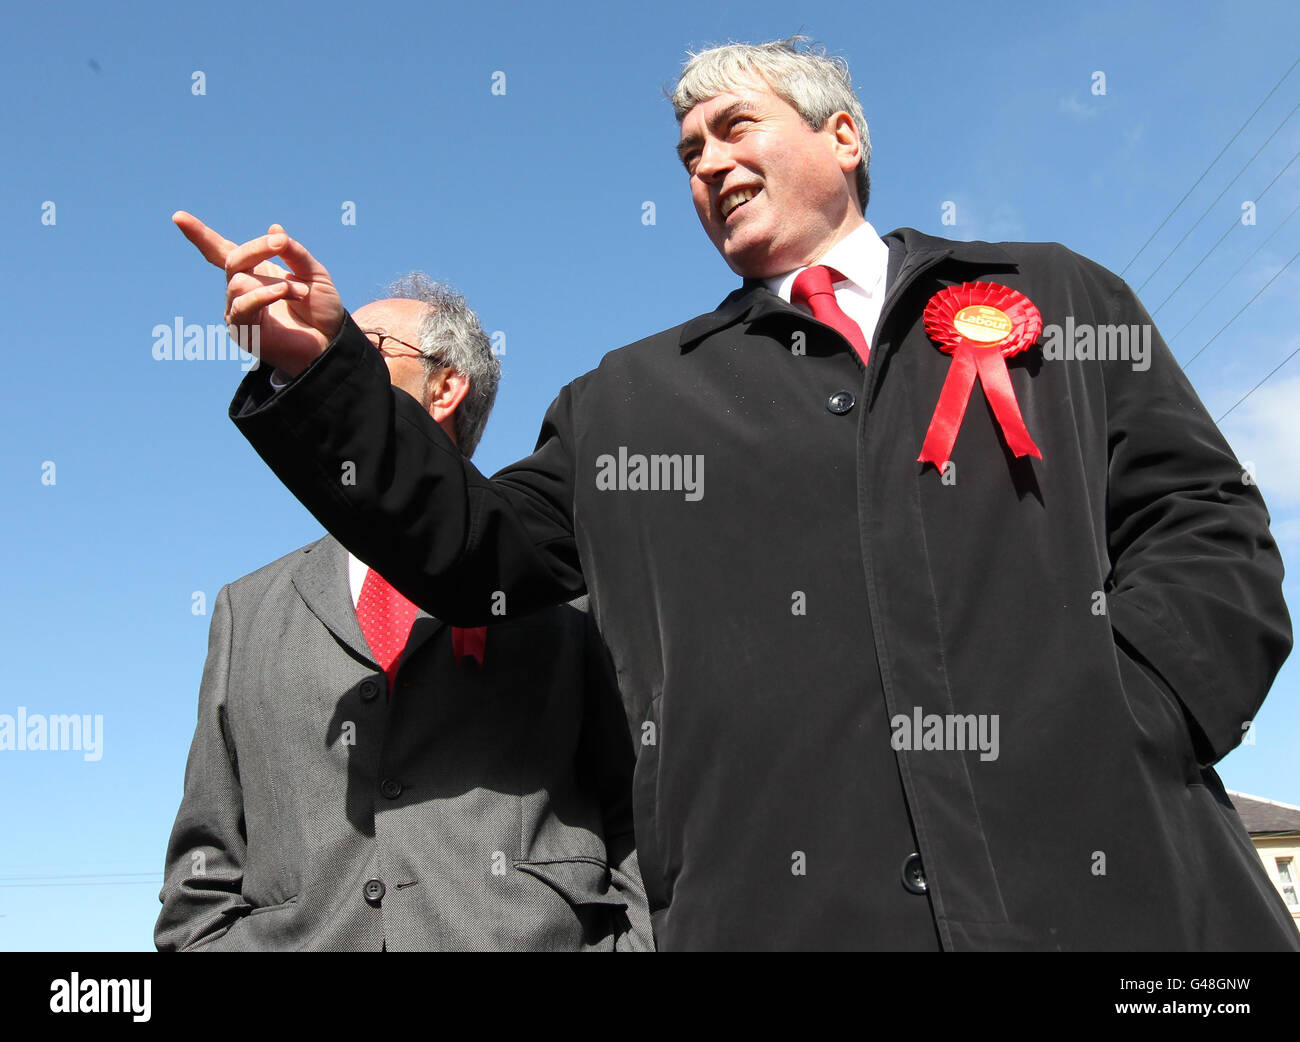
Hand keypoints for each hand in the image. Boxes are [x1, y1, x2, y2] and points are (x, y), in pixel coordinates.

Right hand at [172, 211, 344, 375]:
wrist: (330, 342)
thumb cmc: (321, 309)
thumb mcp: (313, 273)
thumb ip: (294, 252)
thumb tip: (274, 229)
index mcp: (254, 272)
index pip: (222, 251)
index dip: (201, 235)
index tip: (178, 217)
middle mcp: (240, 289)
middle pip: (233, 259)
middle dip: (258, 248)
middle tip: (281, 243)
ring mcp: (238, 310)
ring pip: (240, 281)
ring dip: (276, 282)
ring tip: (301, 292)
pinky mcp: (242, 330)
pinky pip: (243, 304)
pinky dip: (263, 294)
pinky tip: (283, 292)